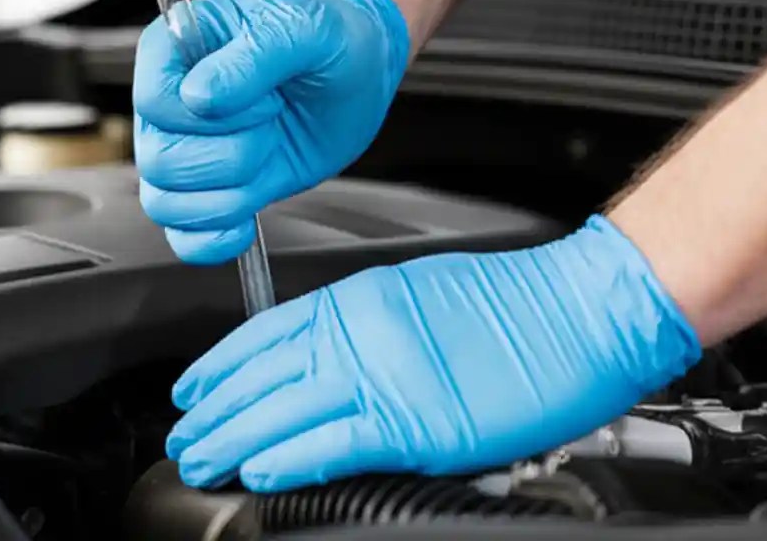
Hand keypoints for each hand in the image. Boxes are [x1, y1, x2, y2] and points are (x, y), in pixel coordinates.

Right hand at [133, 0, 409, 264]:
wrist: (358, 73)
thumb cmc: (326, 39)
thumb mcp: (304, 30)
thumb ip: (252, 57)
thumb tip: (198, 96)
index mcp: (172, 51)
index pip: (154, 103)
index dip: (212, 116)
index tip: (262, 100)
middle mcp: (166, 104)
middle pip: (160, 160)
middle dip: (233, 155)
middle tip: (271, 124)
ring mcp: (181, 150)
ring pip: (166, 203)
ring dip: (231, 194)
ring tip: (266, 156)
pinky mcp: (205, 191)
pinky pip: (182, 236)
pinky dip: (213, 239)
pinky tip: (245, 223)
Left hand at [165, 215, 700, 491]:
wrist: (583, 309)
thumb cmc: (517, 305)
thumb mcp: (415, 297)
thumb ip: (363, 328)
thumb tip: (324, 357)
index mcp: (356, 301)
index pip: (263, 334)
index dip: (220, 365)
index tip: (192, 390)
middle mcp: (357, 334)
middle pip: (262, 376)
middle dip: (214, 412)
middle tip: (182, 437)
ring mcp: (384, 376)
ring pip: (284, 411)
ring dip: (234, 441)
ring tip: (201, 460)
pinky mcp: (416, 421)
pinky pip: (336, 442)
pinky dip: (292, 458)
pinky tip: (259, 470)